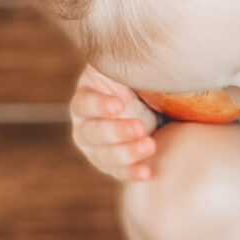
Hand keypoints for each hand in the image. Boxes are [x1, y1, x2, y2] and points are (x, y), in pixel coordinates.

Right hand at [69, 64, 160, 182]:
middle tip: (140, 127)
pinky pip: (118, 172)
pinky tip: (147, 172)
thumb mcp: (131, 70)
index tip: (121, 104)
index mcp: (87, 96)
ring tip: (150, 145)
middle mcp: (85, 124)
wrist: (153, 104)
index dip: (100, 105)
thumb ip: (127, 67)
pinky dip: (132, 172)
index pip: (85, 103)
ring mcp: (96, 148)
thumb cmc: (139, 83)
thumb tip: (134, 71)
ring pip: (104, 156)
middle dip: (116, 131)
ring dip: (126, 152)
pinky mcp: (112, 165)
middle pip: (92, 133)